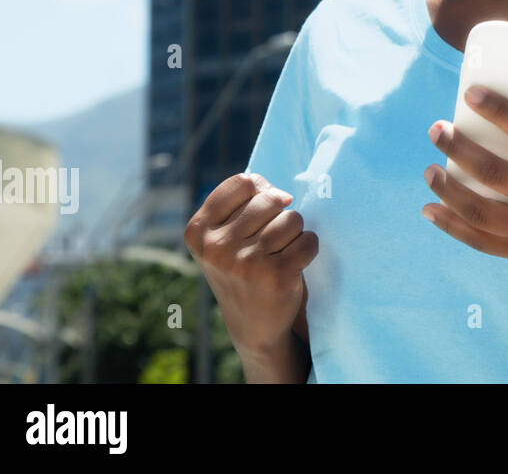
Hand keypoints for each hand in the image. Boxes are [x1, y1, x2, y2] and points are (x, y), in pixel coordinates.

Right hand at [184, 172, 316, 356]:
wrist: (253, 325)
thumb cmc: (243, 267)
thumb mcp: (225, 235)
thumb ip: (245, 201)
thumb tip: (283, 195)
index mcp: (198, 231)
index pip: (243, 182)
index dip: (260, 193)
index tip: (257, 217)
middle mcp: (217, 247)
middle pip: (270, 199)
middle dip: (279, 214)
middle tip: (269, 242)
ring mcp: (246, 262)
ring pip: (292, 218)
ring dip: (294, 233)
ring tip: (279, 255)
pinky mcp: (276, 276)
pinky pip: (309, 240)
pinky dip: (308, 248)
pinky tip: (293, 265)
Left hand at [422, 86, 507, 293]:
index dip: (501, 112)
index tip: (472, 94)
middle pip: (496, 173)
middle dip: (459, 149)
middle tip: (437, 130)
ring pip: (481, 211)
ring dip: (449, 189)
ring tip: (429, 171)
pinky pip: (483, 242)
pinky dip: (452, 226)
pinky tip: (431, 210)